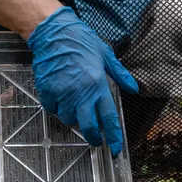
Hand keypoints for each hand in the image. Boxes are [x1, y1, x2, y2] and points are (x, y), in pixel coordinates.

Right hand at [27, 7, 138, 154]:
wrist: (54, 33)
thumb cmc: (81, 40)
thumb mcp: (105, 54)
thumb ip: (120, 74)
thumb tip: (134, 89)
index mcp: (98, 84)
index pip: (108, 118)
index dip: (113, 136)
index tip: (115, 148)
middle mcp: (80, 93)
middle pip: (88, 126)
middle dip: (93, 137)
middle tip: (96, 140)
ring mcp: (62, 93)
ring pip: (69, 119)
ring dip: (74, 119)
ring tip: (77, 110)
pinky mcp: (47, 91)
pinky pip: (53, 109)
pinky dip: (57, 109)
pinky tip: (61, 100)